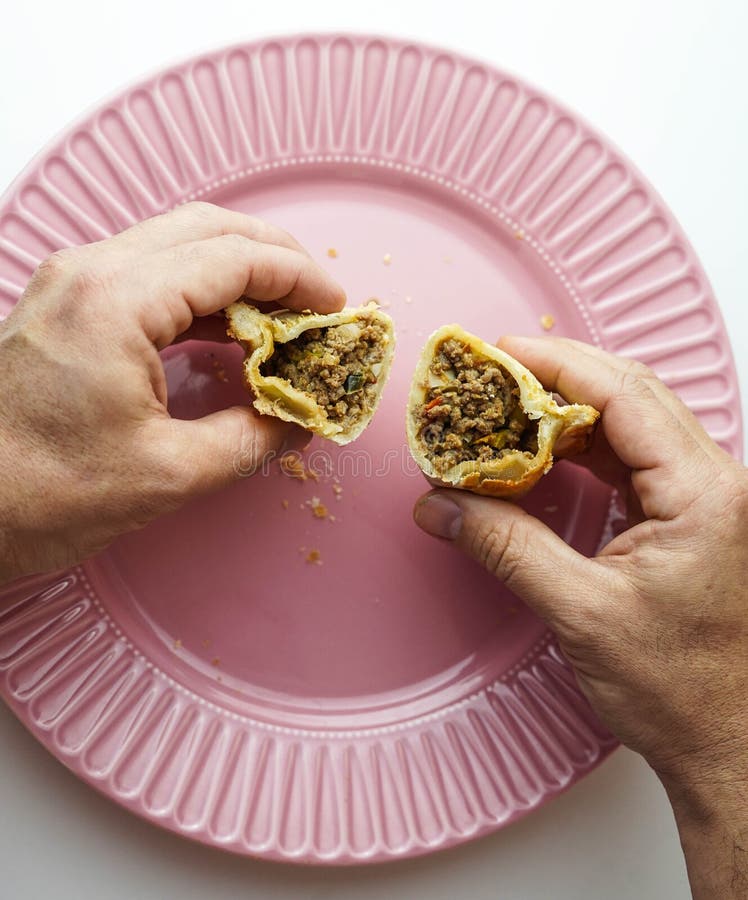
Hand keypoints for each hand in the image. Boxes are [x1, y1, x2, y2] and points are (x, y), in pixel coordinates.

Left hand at [0, 202, 344, 583]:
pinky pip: (149, 274)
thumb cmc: (39, 494)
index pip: (232, 258)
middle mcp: (90, 271)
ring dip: (238, 272)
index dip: (297, 278)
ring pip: (177, 244)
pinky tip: (229, 332)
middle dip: (274, 258)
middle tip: (317, 300)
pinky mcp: (65, 306)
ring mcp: (72, 282)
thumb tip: (298, 424)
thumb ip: (250, 441)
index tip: (336, 307)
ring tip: (284, 316)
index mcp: (117, 300)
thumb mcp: (167, 475)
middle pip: (207, 228)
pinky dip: (200, 293)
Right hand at [414, 336, 747, 897]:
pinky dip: (582, 449)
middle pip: (631, 395)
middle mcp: (714, 483)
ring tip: (508, 411)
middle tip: (494, 377)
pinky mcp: (689, 517)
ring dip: (568, 413)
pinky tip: (542, 455)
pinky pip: (631, 460)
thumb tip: (441, 506)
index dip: (557, 365)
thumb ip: (506, 548)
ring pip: (631, 423)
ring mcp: (705, 498)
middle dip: (559, 379)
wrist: (731, 745)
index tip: (501, 353)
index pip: (624, 395)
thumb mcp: (582, 612)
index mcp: (703, 493)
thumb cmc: (681, 690)